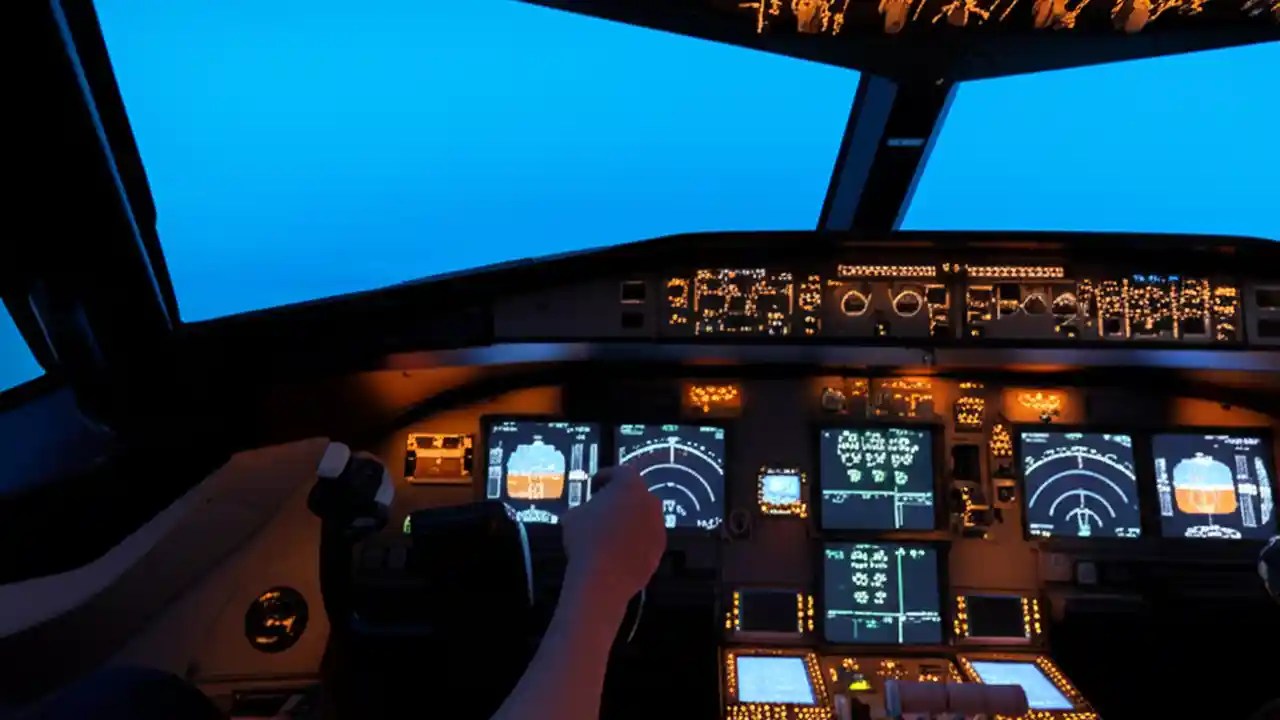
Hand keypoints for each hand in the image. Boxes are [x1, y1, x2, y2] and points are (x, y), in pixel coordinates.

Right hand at [561, 466, 665, 606]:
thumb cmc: (586, 540)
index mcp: (630, 485)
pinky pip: (646, 538)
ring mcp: (658, 525)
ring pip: (643, 517)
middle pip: (635, 494)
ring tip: (611, 532)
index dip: (604, 477)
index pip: (619, 472)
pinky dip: (636, 540)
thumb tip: (587, 511)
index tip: (596, 484)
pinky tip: (619, 549)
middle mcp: (650, 501)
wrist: (604, 578)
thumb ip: (586, 505)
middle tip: (603, 508)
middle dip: (620, 499)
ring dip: (629, 521)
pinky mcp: (660, 548)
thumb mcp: (574, 515)